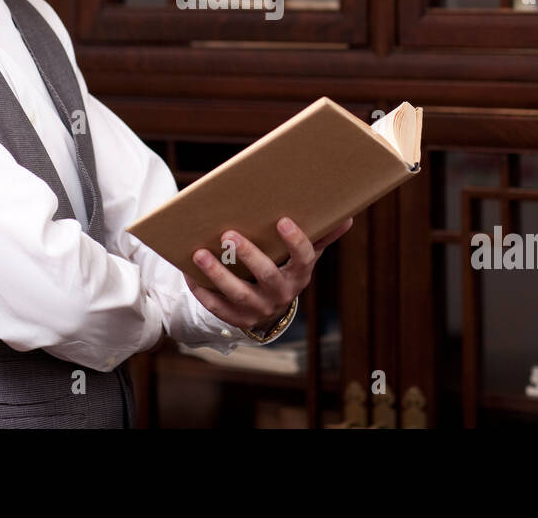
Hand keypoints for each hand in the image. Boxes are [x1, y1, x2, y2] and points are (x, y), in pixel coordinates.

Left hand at [184, 216, 354, 331]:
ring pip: (238, 294)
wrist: (270, 310)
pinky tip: (189, 273)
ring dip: (218, 274)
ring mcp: (259, 309)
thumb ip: (321, 237)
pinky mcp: (237, 319)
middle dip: (248, 256)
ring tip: (200, 253)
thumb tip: (347, 218)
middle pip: (267, 276)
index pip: (304, 258)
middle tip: (228, 234)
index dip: (295, 241)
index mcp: (299, 275)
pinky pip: (218, 307)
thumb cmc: (285, 270)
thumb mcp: (302, 257)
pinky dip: (202, 291)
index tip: (282, 220)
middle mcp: (281, 294)